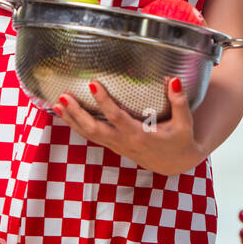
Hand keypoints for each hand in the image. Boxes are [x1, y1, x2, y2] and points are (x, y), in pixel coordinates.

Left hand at [52, 77, 204, 177]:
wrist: (176, 163)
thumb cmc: (181, 140)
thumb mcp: (185, 123)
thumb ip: (179, 101)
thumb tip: (173, 79)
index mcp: (140, 135)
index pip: (117, 117)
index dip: (103, 101)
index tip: (92, 84)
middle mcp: (124, 142)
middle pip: (94, 129)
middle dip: (77, 114)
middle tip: (63, 96)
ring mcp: (117, 146)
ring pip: (89, 135)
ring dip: (72, 120)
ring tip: (57, 103)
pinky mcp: (114, 146)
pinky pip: (91, 136)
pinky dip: (77, 126)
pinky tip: (66, 114)